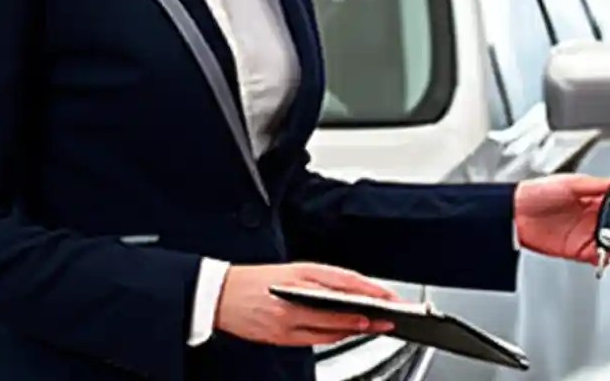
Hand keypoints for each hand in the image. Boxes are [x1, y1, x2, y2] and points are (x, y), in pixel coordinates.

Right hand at [215, 262, 397, 346]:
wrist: (219, 295)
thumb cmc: (254, 279)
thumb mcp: (290, 270)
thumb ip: (321, 280)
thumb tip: (351, 291)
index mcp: (299, 275)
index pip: (344, 282)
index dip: (370, 290)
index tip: (389, 296)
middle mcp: (295, 298)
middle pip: (341, 311)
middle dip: (369, 317)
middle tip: (390, 319)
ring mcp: (287, 320)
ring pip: (331, 329)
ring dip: (354, 329)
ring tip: (374, 326)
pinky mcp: (280, 337)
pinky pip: (315, 340)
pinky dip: (334, 336)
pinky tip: (346, 333)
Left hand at [514, 174, 609, 265]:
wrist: (515, 213)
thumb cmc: (538, 192)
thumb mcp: (572, 183)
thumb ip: (598, 185)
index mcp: (594, 197)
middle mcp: (593, 215)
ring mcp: (586, 233)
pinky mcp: (578, 249)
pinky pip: (597, 255)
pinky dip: (605, 256)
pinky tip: (606, 253)